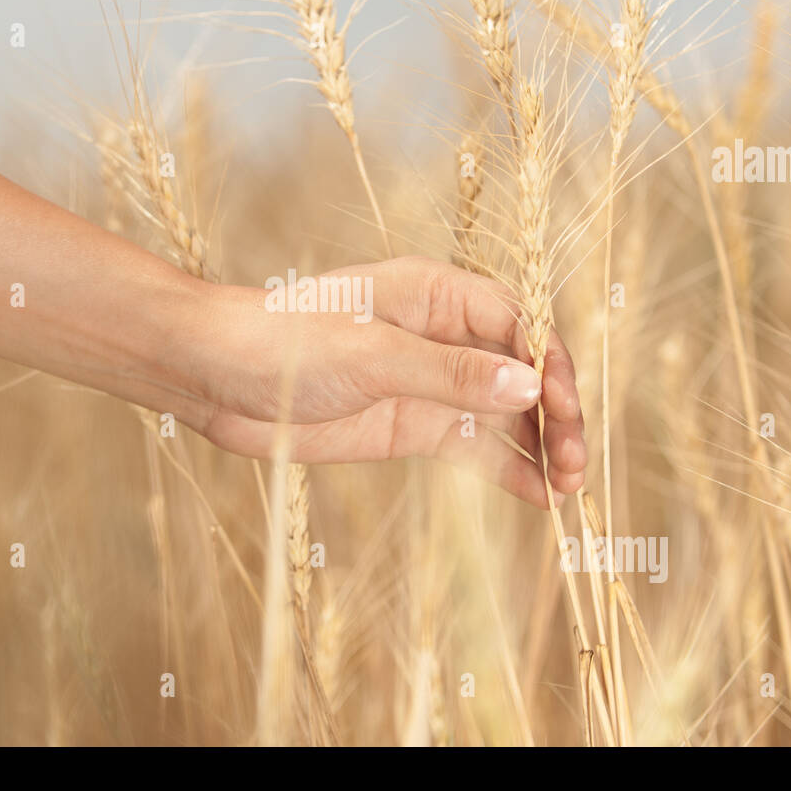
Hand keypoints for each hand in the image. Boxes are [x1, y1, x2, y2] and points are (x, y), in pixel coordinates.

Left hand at [187, 256, 586, 507]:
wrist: (215, 376)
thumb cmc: (285, 341)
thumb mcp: (370, 354)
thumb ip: (448, 372)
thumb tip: (528, 383)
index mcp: (436, 294)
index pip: (518, 322)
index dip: (548, 362)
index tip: (561, 406)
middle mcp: (442, 335)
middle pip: (521, 369)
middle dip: (554, 411)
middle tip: (575, 461)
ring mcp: (429, 383)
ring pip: (504, 411)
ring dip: (540, 444)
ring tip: (569, 488)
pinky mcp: (411, 425)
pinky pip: (473, 446)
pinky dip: (507, 468)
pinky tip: (539, 497)